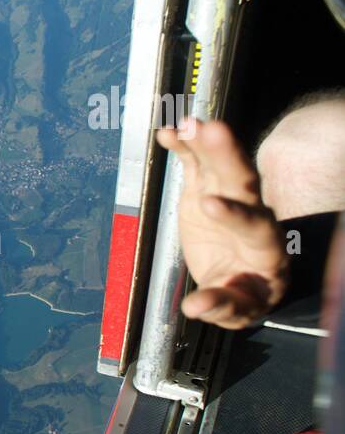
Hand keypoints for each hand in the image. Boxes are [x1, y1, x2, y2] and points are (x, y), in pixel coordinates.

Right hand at [156, 118, 288, 328]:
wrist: (240, 275)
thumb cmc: (244, 294)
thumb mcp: (237, 309)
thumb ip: (221, 306)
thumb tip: (195, 307)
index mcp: (265, 247)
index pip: (254, 224)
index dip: (234, 214)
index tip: (209, 204)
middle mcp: (252, 215)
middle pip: (244, 182)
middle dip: (227, 156)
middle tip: (211, 132)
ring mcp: (228, 198)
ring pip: (223, 166)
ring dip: (207, 143)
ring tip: (188, 124)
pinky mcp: (205, 189)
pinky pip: (198, 164)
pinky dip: (186, 147)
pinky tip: (170, 132)